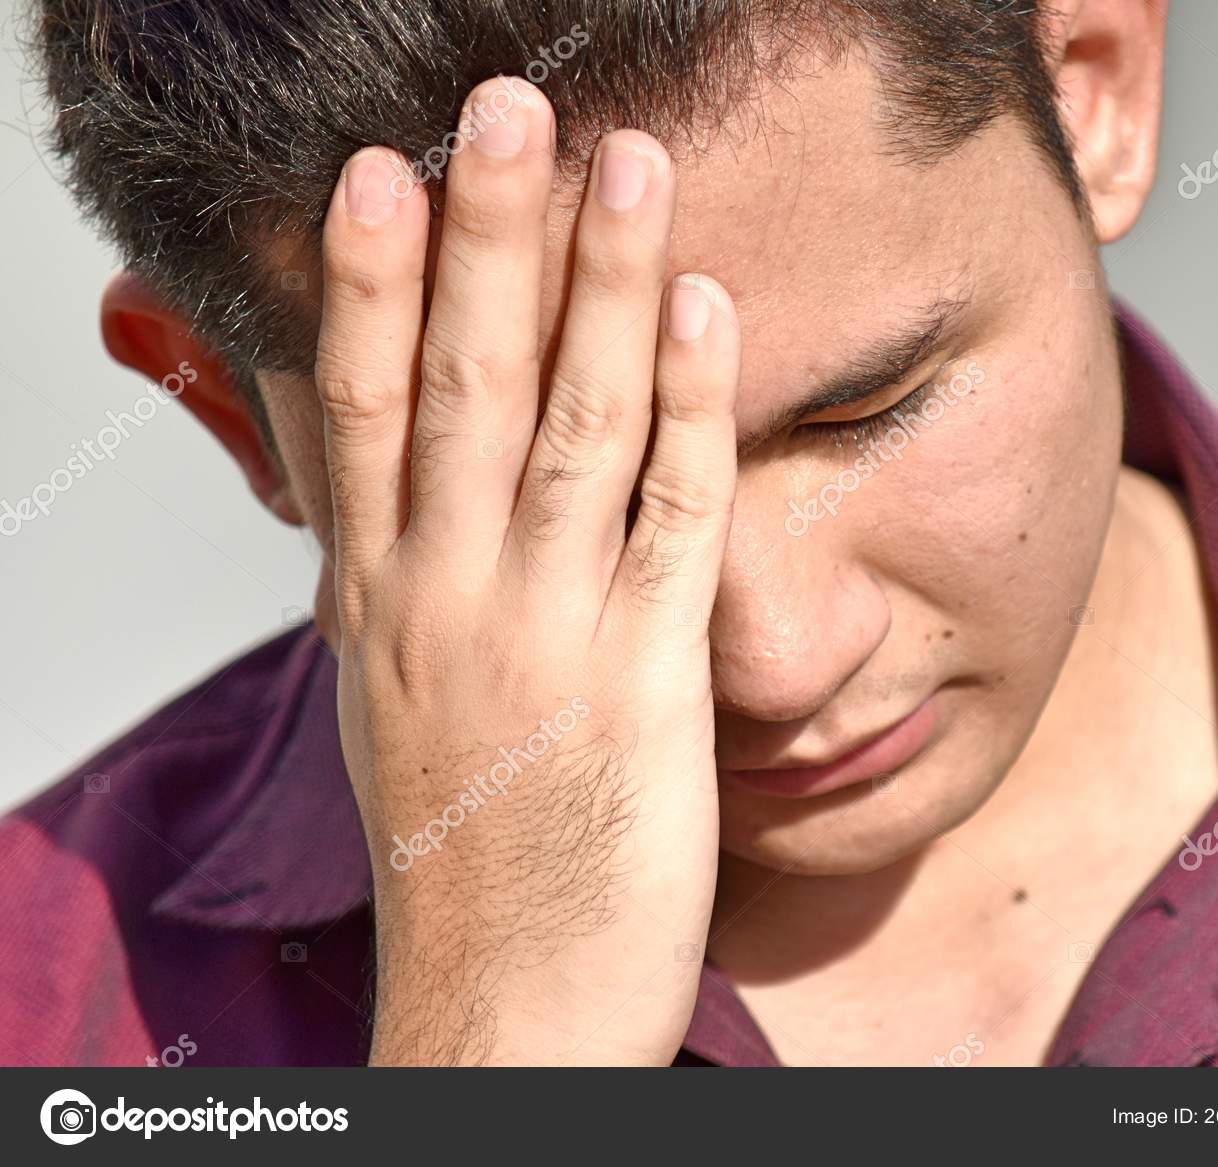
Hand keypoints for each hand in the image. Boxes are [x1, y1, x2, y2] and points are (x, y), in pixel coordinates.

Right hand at [313, 77, 738, 1064]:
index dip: (366, 282)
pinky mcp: (643, 681)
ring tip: (628, 162)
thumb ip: (394, 583)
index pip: (359, 409)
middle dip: (486, 235)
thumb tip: (387, 484)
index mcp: (379, 604)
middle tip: (507, 107)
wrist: (504, 1010)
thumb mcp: (392, 703)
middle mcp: (446, 600)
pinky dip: (688, 410)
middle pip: (462, 384)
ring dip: (600, 285)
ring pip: (568, 426)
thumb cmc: (461, 857)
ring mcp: (543, 635)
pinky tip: (706, 313)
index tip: (378, 171)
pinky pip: (669, 520)